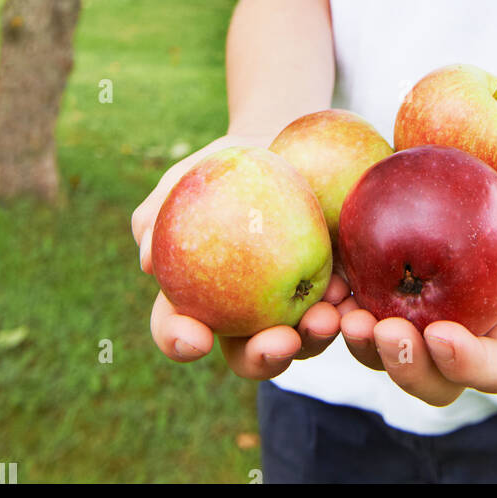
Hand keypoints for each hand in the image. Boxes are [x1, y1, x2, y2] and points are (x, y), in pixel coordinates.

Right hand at [132, 133, 348, 378]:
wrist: (283, 139)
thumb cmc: (224, 164)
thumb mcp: (188, 176)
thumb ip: (159, 210)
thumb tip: (146, 260)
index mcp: (198, 298)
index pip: (180, 329)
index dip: (181, 341)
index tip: (197, 338)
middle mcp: (245, 316)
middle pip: (248, 356)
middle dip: (263, 358)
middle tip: (280, 341)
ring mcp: (292, 308)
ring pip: (302, 343)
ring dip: (314, 339)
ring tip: (327, 316)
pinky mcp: (333, 290)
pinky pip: (343, 312)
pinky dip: (348, 312)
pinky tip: (350, 298)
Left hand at [337, 163, 496, 406]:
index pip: (492, 368)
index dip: (466, 364)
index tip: (443, 335)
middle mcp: (462, 337)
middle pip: (429, 376)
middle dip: (402, 366)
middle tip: (383, 331)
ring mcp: (422, 315)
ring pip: (384, 350)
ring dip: (359, 342)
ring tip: (339, 315)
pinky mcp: (387, 283)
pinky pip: (358, 304)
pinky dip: (338, 302)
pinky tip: (326, 282)